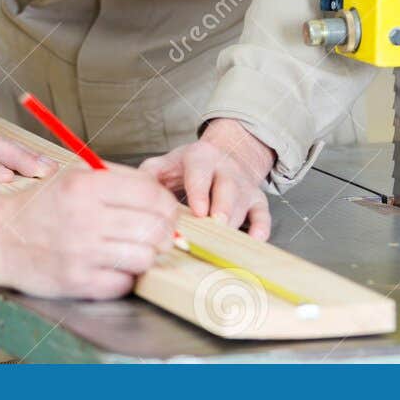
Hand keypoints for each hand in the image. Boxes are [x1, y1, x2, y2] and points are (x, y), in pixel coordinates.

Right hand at [0, 167, 179, 298]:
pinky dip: (125, 275)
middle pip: (154, 227)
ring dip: (145, 254)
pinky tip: (113, 265)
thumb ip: (117, 180)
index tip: (167, 210)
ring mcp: (81, 254)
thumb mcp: (74, 177)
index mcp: (86, 186)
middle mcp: (85, 219)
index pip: (150, 193)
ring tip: (134, 248)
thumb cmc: (40, 206)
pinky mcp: (78, 282)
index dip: (167, 203)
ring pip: (144, 257)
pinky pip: (124, 282)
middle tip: (158, 232)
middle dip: (164, 231)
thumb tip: (161, 195)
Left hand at [138, 118, 274, 239]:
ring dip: (237, 223)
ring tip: (228, 243)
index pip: (200, 172)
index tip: (197, 211)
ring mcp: (243, 186)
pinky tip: (254, 241)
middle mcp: (226, 170)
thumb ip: (149, 176)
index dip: (199, 191)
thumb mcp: (165, 163)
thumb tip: (136, 194)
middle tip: (217, 225)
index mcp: (201, 158)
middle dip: (223, 207)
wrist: (225, 156)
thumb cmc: (188, 168)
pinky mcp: (257, 200)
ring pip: (245, 203)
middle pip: (228, 187)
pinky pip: (263, 215)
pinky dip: (261, 229)